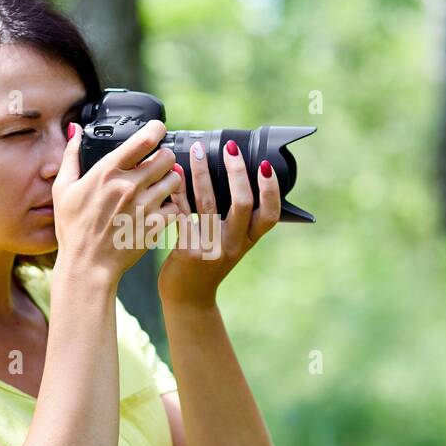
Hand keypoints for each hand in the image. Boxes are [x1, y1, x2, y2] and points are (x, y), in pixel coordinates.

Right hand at [51, 119, 183, 286]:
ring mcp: (144, 206)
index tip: (157, 130)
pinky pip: (177, 206)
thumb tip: (74, 129)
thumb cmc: (73, 228)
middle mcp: (129, 185)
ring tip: (159, 187)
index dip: (157, 129)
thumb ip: (71, 155)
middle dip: (164, 156)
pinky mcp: (155, 225)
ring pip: (175, 179)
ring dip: (170, 180)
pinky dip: (172, 206)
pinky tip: (161, 208)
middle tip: (158, 164)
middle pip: (167, 156)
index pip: (144, 139)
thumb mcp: (63, 189)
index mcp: (107, 171)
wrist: (87, 265)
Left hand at [157, 138, 279, 306]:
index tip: (266, 165)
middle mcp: (233, 244)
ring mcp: (210, 248)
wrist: (188, 298)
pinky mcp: (187, 250)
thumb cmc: (209, 264)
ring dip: (203, 173)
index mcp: (248, 241)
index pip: (270, 215)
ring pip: (208, 203)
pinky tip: (174, 174)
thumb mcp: (231, 244)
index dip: (271, 190)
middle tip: (230, 148)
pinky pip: (182, 213)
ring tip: (198, 151)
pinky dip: (178, 191)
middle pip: (243, 203)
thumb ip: (236, 220)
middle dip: (237, 171)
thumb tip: (236, 178)